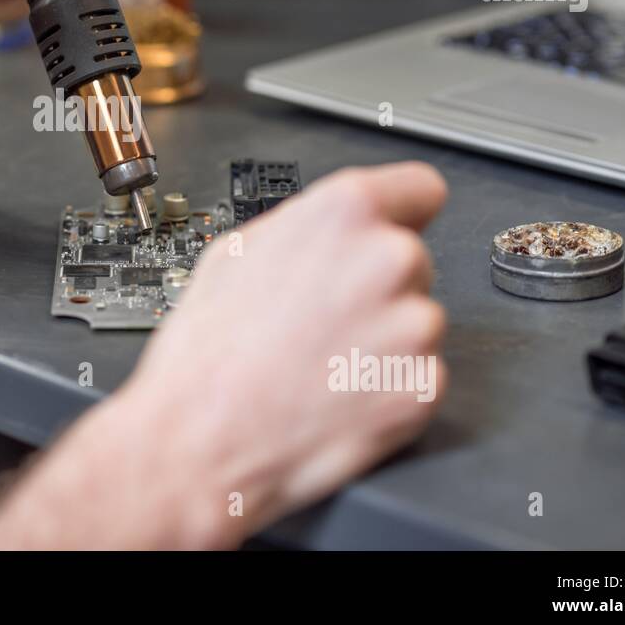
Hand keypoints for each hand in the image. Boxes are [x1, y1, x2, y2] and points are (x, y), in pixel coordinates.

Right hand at [118, 162, 448, 543]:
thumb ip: (303, 228)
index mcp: (344, 213)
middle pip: (412, 260)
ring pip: (416, 321)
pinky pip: (417, 376)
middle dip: (376, 285)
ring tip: (321, 360)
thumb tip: (328, 229)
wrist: (202, 437)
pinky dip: (386, 387)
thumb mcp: (237, 252)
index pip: (421, 187)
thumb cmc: (208, 351)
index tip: (397, 226)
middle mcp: (389, 260)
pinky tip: (336, 392)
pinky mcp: (422, 387)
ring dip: (383, 339)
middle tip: (323, 316)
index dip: (402, 211)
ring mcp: (413, 327)